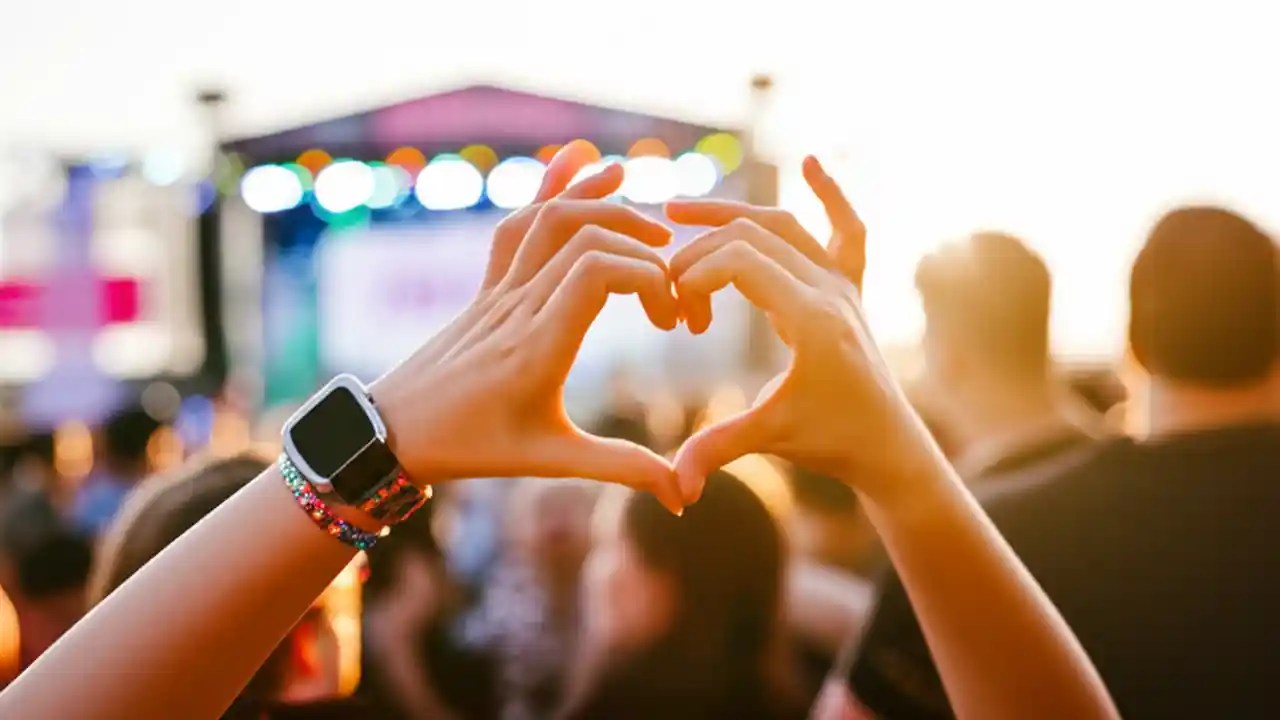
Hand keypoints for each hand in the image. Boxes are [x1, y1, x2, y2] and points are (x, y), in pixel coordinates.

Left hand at [371, 142, 684, 513]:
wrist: (395, 432)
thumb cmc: (474, 447)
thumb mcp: (552, 459)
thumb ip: (621, 468)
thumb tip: (683, 499)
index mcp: (538, 345)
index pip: (598, 271)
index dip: (649, 277)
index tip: (671, 319)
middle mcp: (519, 305)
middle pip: (584, 234)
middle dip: (643, 245)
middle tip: (676, 287)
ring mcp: (500, 289)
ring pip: (549, 218)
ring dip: (603, 204)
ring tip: (654, 215)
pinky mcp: (490, 285)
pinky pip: (517, 223)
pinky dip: (552, 188)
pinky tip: (581, 162)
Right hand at [666, 156, 939, 507]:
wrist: (888, 445)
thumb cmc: (831, 441)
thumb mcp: (769, 439)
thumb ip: (717, 450)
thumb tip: (678, 490)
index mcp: (812, 318)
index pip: (739, 263)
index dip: (693, 275)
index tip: (674, 313)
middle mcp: (831, 289)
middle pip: (751, 239)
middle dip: (698, 255)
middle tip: (666, 291)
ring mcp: (843, 284)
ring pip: (783, 226)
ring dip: (730, 214)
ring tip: (678, 213)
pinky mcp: (849, 288)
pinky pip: (847, 229)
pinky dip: (831, 194)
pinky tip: (812, 161)